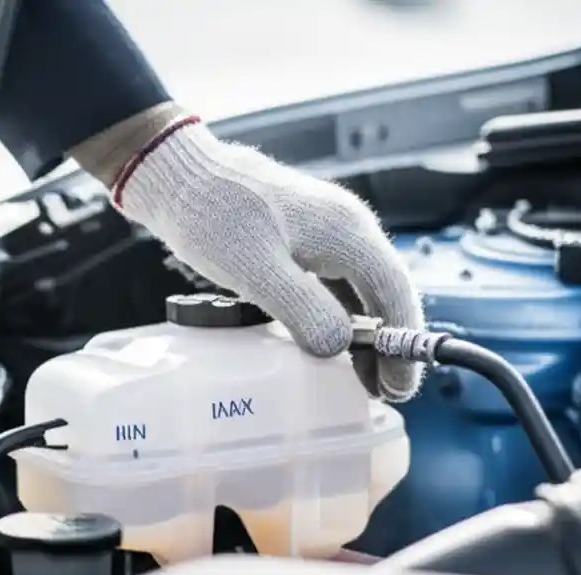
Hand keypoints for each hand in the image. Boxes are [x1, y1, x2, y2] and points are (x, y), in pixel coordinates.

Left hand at [113, 118, 425, 400]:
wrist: (179, 173)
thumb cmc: (213, 216)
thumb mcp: (256, 270)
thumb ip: (303, 309)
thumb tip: (338, 349)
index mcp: (347, 232)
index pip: (394, 293)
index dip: (401, 344)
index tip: (397, 389)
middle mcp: (347, 228)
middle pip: (385, 293)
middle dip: (388, 345)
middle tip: (382, 394)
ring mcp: (327, 232)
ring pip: (361, 291)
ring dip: (365, 335)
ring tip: (358, 380)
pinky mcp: (305, 238)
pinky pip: (335, 284)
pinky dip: (340, 317)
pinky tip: (328, 344)